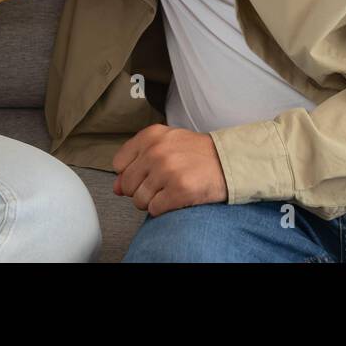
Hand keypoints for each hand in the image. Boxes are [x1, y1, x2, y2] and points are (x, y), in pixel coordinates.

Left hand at [111, 124, 227, 216]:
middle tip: (162, 184)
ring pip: (139, 200)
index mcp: (150, 136)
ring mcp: (167, 170)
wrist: (229, 161)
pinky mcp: (179, 190)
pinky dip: (164, 208)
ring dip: (153, 201)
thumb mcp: (165, 146)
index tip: (147, 173)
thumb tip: (116, 188)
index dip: (131, 174)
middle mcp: (156, 151)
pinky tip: (178, 197)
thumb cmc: (196, 154)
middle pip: (127, 185)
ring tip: (171, 189)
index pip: (118, 164)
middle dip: (141, 190)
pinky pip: (154, 210)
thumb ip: (137, 162)